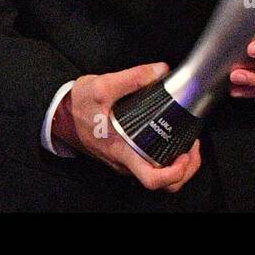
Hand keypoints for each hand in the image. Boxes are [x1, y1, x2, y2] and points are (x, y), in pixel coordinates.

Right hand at [51, 62, 201, 191]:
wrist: (60, 115)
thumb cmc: (77, 106)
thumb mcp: (102, 85)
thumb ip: (132, 77)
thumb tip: (160, 70)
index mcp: (122, 151)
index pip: (152, 179)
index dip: (175, 172)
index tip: (186, 153)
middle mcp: (125, 162)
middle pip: (162, 183)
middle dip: (185, 169)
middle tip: (194, 147)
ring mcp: (125, 161)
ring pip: (158, 175)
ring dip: (178, 164)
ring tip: (188, 143)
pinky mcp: (125, 154)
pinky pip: (150, 165)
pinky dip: (167, 158)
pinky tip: (172, 138)